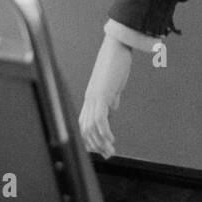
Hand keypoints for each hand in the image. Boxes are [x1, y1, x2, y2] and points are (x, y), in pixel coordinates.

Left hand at [79, 35, 133, 158]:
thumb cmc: (115, 63)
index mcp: (91, 97)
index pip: (84, 124)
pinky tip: (111, 139)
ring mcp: (93, 97)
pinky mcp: (101, 94)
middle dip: (95, 145)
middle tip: (108, 154)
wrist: (116, 47)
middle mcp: (89, 99)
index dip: (91, 140)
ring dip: (100, 142)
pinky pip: (99, 118)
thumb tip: (111, 107)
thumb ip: (110, 97)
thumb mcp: (112, 86)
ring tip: (110, 150)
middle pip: (85, 129)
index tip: (102, 150)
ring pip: (90, 127)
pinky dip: (104, 132)